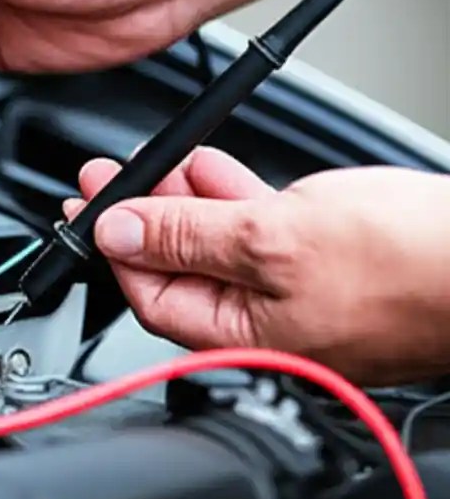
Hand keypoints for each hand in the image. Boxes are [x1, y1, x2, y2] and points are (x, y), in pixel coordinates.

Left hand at [66, 148, 449, 385]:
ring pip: (215, 243)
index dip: (113, 246)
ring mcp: (296, 293)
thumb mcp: (271, 237)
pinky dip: (228, 197)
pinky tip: (209, 166)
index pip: (149, 295)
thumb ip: (186, 234)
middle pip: (178, 267)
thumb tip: (117, 230)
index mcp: (245, 338)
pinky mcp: (325, 262)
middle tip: (105, 175)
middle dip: (138, 215)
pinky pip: (257, 232)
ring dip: (180, 198)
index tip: (88, 202)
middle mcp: (266, 324)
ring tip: (153, 160)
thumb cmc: (410, 266)